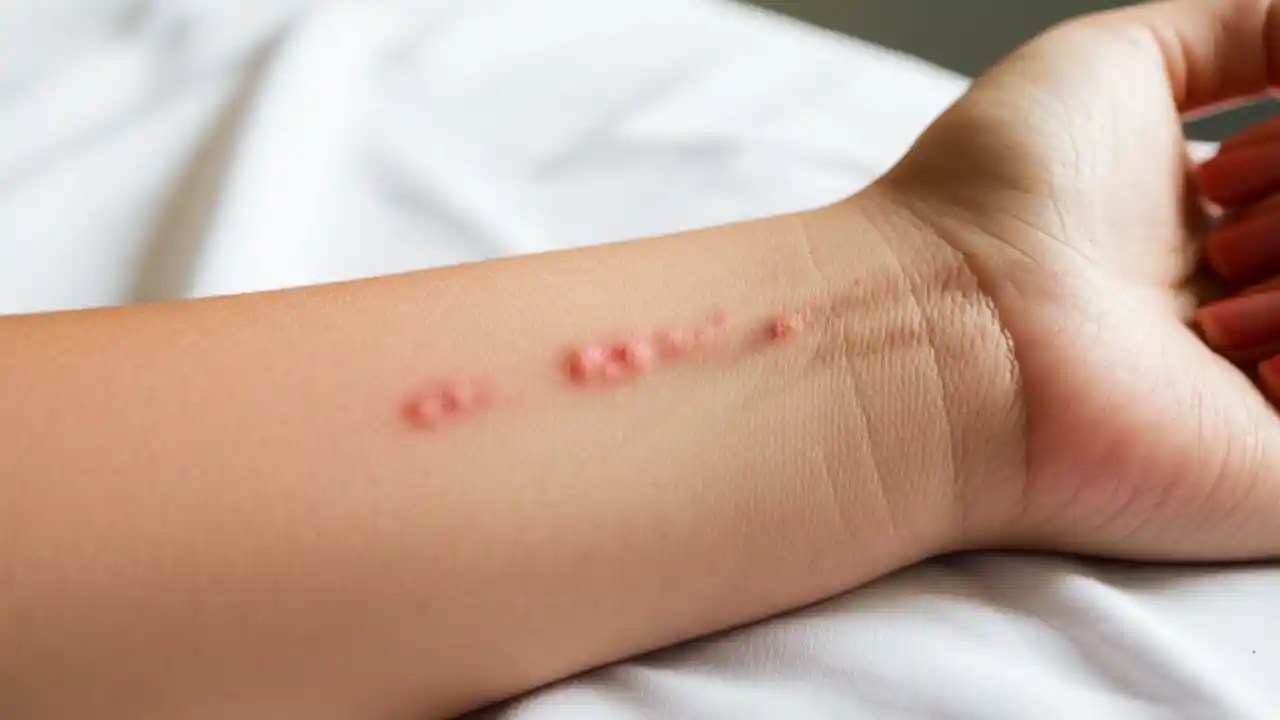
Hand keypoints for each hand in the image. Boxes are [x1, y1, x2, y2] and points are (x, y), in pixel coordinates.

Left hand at [878, 0, 1279, 559]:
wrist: (944, 321)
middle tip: (1205, 235)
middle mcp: (1238, 314)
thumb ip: (1248, 33)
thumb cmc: (1001, 194)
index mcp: (1210, 237)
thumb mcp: (1122, 62)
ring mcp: (1258, 400)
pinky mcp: (1274, 479)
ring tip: (1202, 302)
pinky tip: (1226, 348)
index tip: (1214, 174)